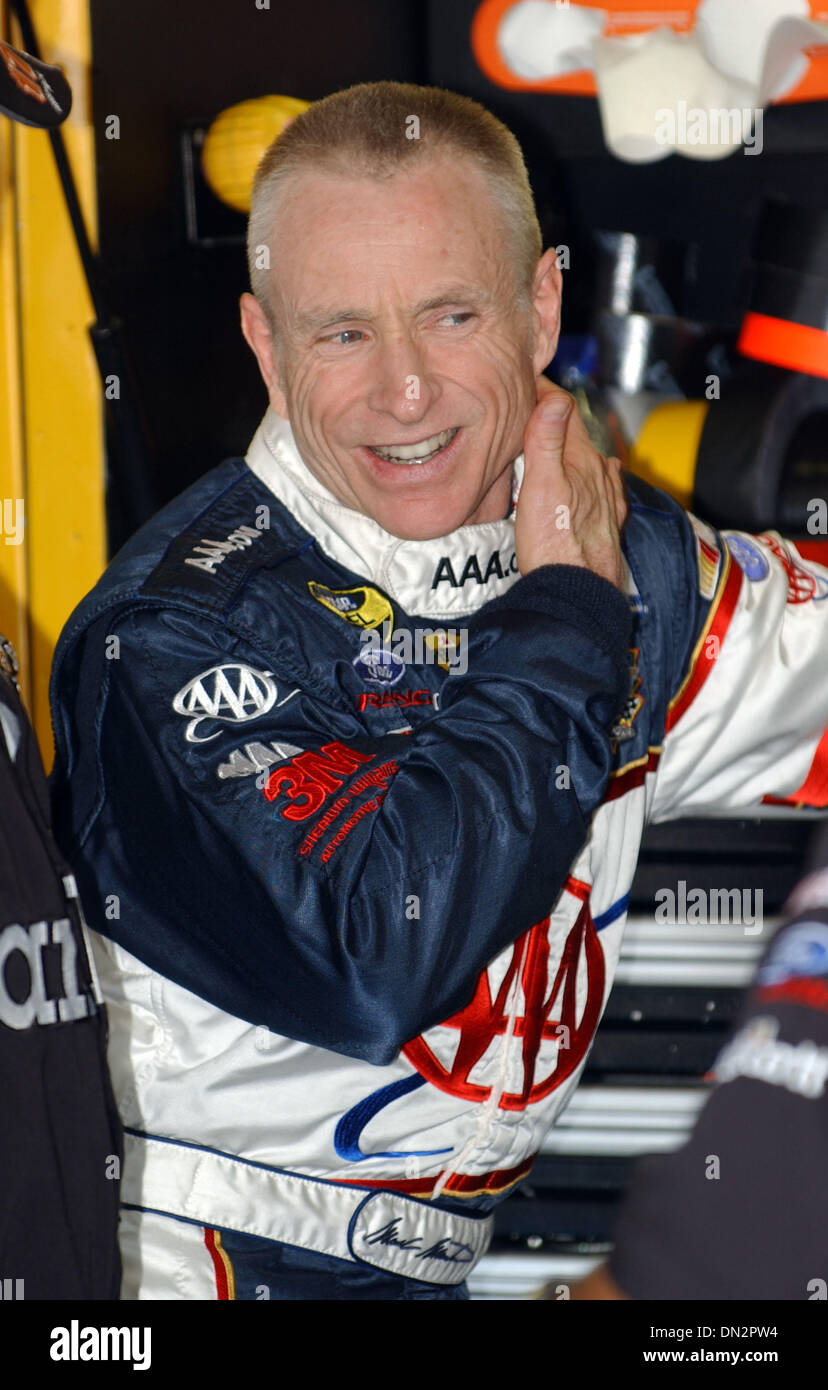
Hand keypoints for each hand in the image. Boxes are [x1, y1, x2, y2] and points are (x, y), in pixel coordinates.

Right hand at [515, 378, 627, 591]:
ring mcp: (606, 497)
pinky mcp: (607, 521)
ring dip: (572, 445)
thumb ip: (547, 441)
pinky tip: (600, 477)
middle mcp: (600, 474)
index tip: (526, 378)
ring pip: (591, 458)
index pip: (564, 411)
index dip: (544, 391)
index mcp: (582, 460)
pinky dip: (594, 474)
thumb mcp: (542, 486)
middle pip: (577, 433)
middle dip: (556, 417)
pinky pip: (603, 486)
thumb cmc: (555, 543)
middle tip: (533, 406)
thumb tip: (555, 397)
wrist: (578, 591)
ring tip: (554, 440)